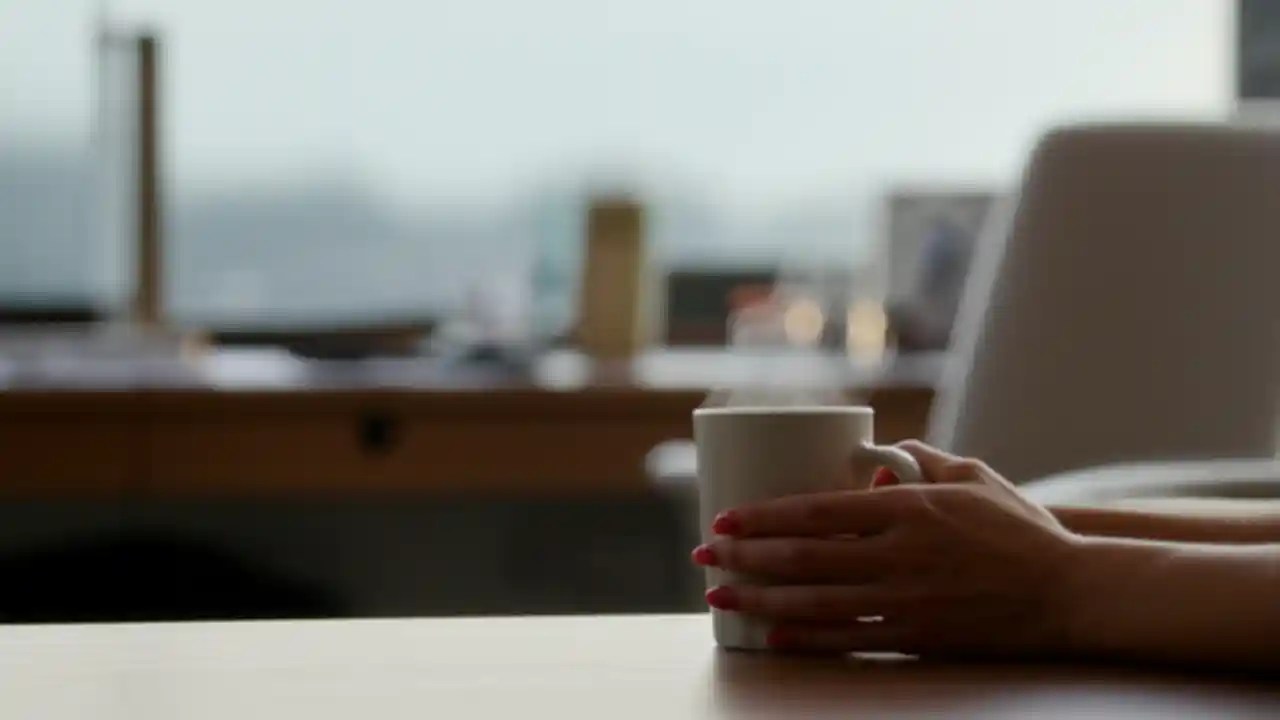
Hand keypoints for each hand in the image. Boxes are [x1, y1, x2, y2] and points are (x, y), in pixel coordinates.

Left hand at [691, 441, 1083, 657]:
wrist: (1072, 594)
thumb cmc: (1021, 530)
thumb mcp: (974, 476)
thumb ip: (921, 460)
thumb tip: (878, 455)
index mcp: (907, 508)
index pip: (815, 510)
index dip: (762, 517)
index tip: (724, 518)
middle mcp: (899, 554)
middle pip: (802, 559)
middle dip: (743, 557)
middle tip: (704, 556)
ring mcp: (907, 601)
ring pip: (814, 602)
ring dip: (759, 599)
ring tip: (719, 596)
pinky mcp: (918, 638)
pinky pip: (849, 640)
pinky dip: (805, 637)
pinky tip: (771, 634)